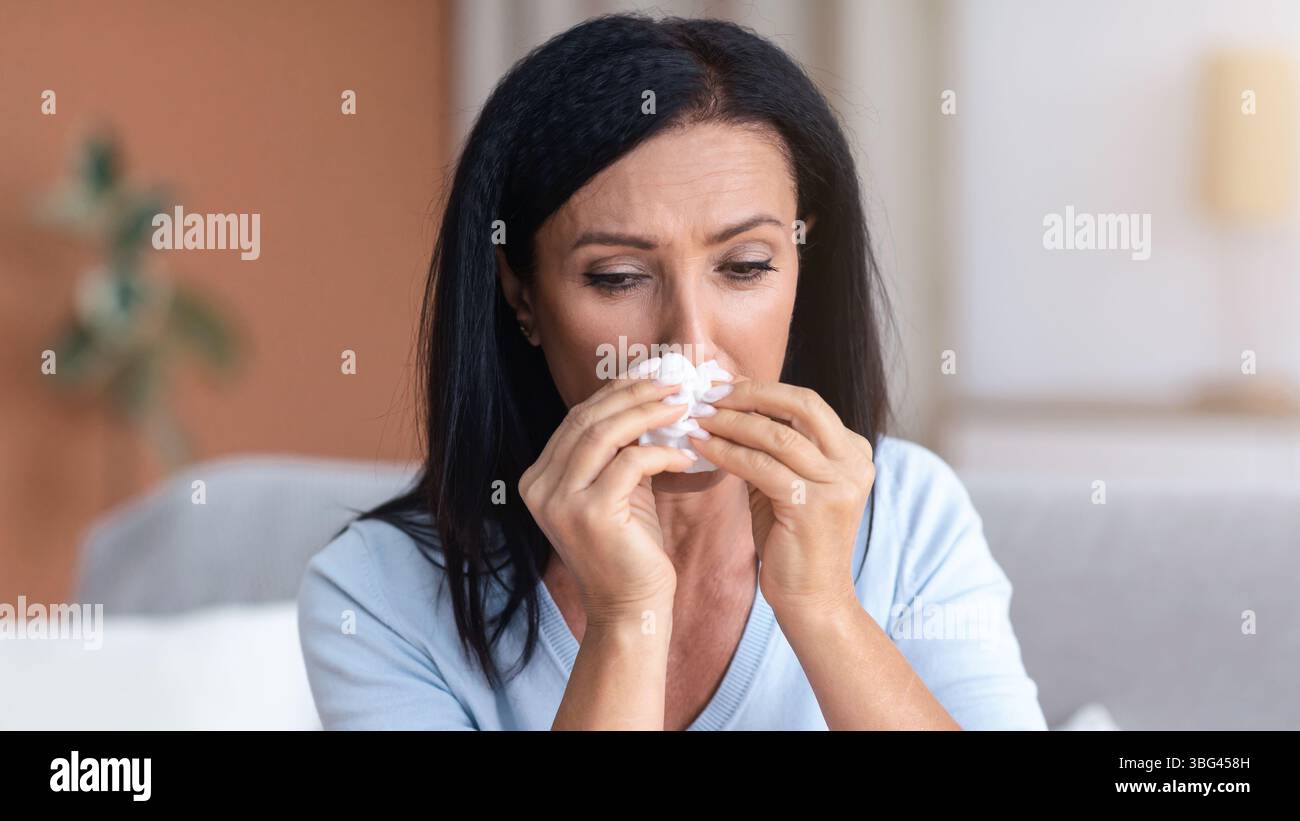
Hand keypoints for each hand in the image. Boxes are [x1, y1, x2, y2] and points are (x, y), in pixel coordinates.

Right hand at [519, 377, 697, 624]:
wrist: (629, 606)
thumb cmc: (629, 548)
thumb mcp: (618, 489)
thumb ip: (619, 449)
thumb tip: (648, 397)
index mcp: (539, 478)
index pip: (578, 418)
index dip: (616, 391)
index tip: (651, 373)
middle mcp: (540, 486)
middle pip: (587, 419)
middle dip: (634, 393)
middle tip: (673, 380)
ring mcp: (560, 500)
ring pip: (604, 434)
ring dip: (648, 412)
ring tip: (682, 403)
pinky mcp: (590, 513)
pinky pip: (630, 463)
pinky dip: (662, 452)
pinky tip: (686, 454)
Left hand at [691, 380, 874, 611]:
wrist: (812, 597)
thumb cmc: (793, 539)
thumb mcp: (786, 482)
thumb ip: (770, 447)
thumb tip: (729, 406)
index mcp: (853, 451)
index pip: (806, 403)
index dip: (762, 389)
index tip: (722, 385)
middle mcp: (853, 462)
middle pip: (802, 404)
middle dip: (751, 393)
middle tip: (710, 393)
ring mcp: (837, 484)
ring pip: (777, 435)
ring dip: (731, 422)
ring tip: (697, 417)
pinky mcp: (812, 506)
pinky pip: (760, 466)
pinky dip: (727, 452)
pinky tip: (702, 445)